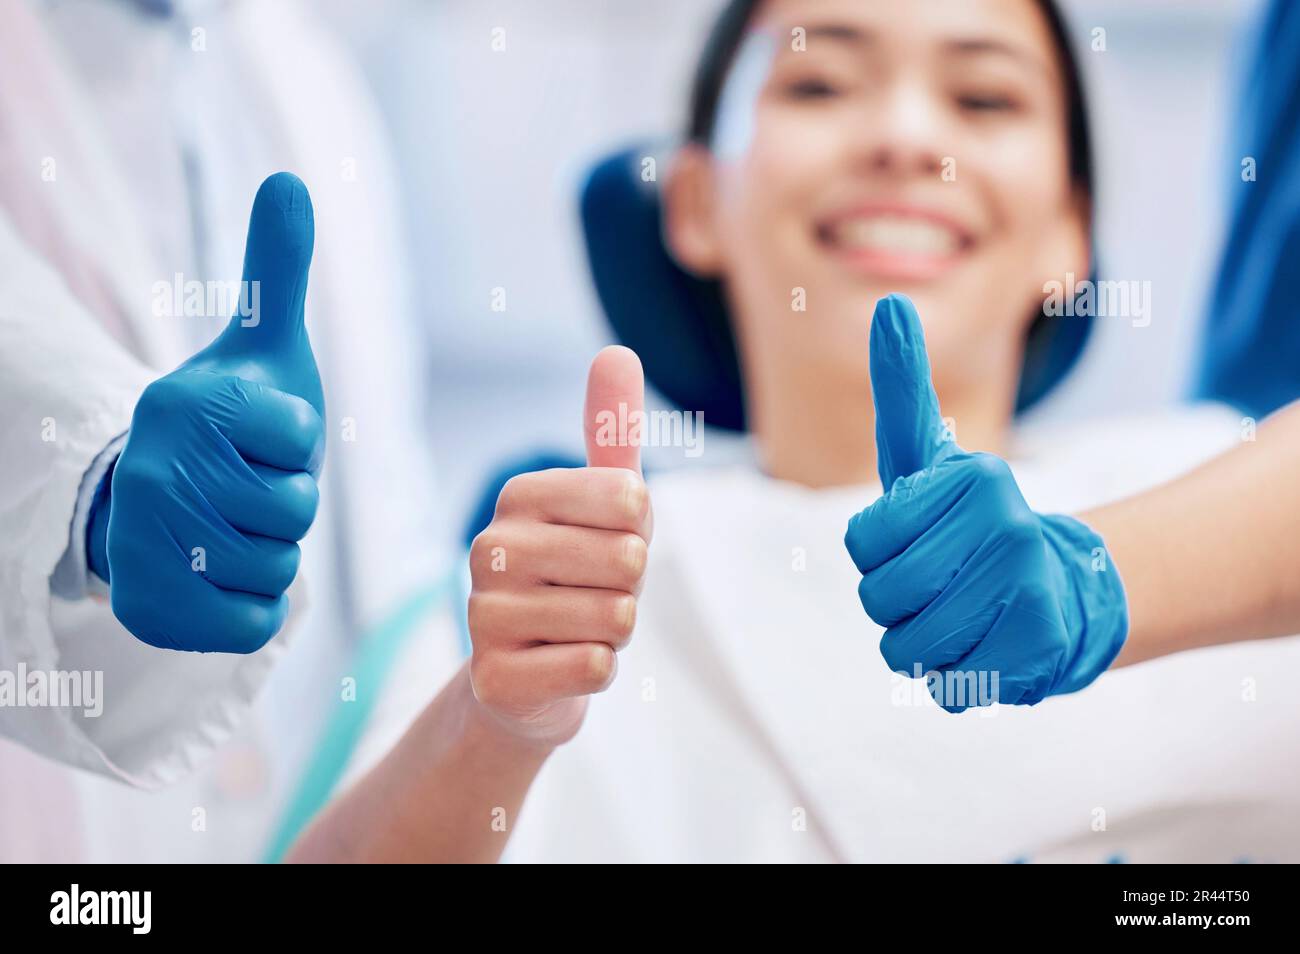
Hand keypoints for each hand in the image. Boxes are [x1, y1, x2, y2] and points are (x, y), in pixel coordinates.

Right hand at [87, 173, 324, 652]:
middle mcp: (156, 472)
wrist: (165, 504)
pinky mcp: (150, 611)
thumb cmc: (235, 426)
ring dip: (272, 553)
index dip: (298, 446)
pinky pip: (255, 620)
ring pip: (277, 566)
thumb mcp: (261, 349)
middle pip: (294, 509)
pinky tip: (218, 574)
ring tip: (231, 528)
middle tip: (247, 488)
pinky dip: (253, 604)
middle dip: (287, 503)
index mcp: (188, 404)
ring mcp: (146, 544)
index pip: (302, 440)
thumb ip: (274, 274)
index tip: (262, 437)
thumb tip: (290, 180)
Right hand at [467, 346, 650, 746]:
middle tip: (594, 593)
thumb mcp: (602, 504)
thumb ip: (611, 432)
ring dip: (615, 632)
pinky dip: (597, 670)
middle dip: (630, 587)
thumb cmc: (576, 577)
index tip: (606, 544)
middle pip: (628, 561)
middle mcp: (489, 547)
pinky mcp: (494, 677)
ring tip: (577, 628)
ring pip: (616, 618)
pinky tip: (563, 664)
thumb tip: (617, 351)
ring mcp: (483, 615)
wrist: (526, 674)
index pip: (632, 500)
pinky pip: (594, 667)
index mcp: (519, 495)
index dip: (640, 532)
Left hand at [843, 295, 1127, 710]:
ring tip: (961, 614)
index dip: (878, 554)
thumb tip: (890, 306)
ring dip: (921, 642)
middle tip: (940, 584)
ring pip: (906, 649)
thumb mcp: (932, 456)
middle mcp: (1008, 529)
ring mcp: (1027, 591)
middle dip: (894, 602)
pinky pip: (946, 686)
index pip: (863, 545)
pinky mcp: (1038, 652)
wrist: (1065, 590)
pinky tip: (988, 646)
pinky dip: (956, 676)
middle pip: (880, 599)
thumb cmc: (971, 523)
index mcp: (975, 479)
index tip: (920, 539)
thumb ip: (903, 388)